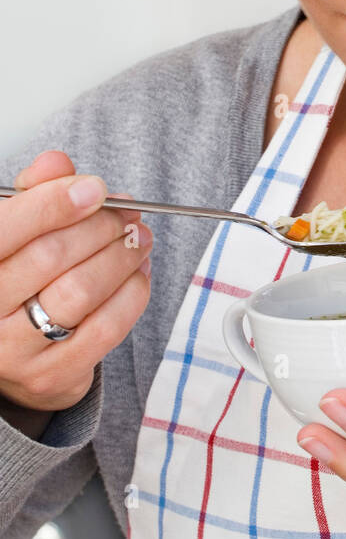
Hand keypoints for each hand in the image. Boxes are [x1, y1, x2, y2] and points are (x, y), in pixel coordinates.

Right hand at [0, 150, 152, 412]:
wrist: (12, 351)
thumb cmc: (15, 277)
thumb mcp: (14, 228)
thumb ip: (34, 192)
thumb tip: (57, 162)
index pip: (6, 229)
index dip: (54, 204)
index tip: (95, 189)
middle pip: (50, 257)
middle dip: (100, 226)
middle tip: (127, 211)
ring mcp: (14, 351)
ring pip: (80, 292)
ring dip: (121, 256)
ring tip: (138, 236)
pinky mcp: (51, 375)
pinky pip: (106, 327)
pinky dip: (133, 292)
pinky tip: (138, 271)